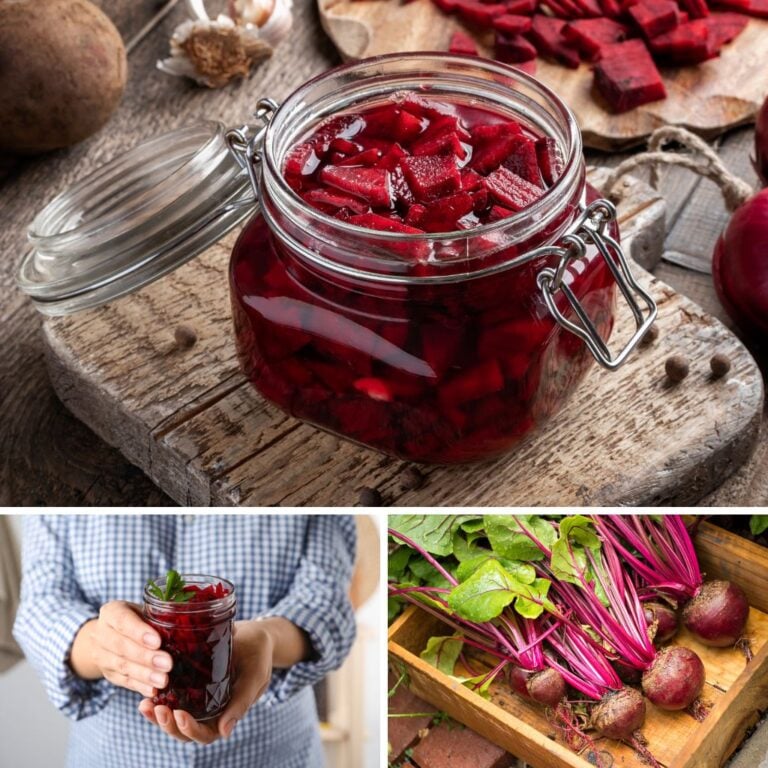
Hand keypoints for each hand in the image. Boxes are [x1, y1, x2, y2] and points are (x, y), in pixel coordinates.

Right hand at [69, 601, 171, 698]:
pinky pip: (123, 681)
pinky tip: (153, 690)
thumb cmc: (137, 618)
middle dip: (146, 657)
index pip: (123, 621)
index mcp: (111, 612)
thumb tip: (184, 626)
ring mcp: (101, 655)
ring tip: (163, 680)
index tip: (157, 642)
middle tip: (168, 664)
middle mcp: (101, 633)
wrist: (110, 634)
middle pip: (121, 646)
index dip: (139, 632)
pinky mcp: (108, 673)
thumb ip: (158, 617)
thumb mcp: (144, 611)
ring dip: (144, 675)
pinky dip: (139, 686)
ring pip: (122, 666)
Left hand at [138, 617, 309, 744]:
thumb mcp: (255, 677)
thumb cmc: (258, 656)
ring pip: (174, 716)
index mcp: (227, 715)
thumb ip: (241, 702)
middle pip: (184, 730)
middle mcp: (210, 712)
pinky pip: (172, 696)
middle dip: (168, 724)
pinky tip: (147, 691)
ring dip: (158, 715)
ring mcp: (198, 699)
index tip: (179, 715)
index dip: (190, 729)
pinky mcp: (189, 683)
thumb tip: (225, 732)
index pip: (205, 734)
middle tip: (157, 708)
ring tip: (146, 704)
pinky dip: (158, 697)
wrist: (254, 635)